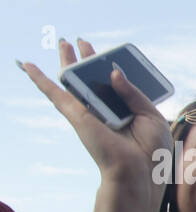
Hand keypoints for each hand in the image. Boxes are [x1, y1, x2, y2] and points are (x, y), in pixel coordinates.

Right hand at [16, 39, 171, 207]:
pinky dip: (39, 79)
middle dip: (85, 59)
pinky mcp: (76, 115)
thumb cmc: (150, 150)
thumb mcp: (150, 116)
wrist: (140, 171)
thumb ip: (133, 92)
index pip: (113, 86)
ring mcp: (89, 112)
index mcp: (124, 112)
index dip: (109, 68)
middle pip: (91, 80)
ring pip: (73, 82)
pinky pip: (54, 94)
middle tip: (79, 40)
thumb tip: (114, 72)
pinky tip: (28, 66)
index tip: (109, 55)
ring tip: (63, 42)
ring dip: (67, 60)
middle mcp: (105, 111)